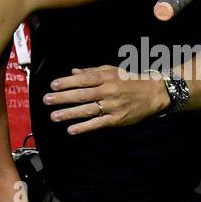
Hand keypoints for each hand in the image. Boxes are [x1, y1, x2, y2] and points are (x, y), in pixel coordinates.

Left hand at [43, 65, 171, 134]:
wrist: (153, 93)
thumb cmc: (130, 81)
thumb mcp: (112, 71)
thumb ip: (92, 71)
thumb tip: (73, 72)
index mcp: (106, 78)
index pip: (83, 79)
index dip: (67, 82)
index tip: (53, 85)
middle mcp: (108, 91)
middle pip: (82, 95)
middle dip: (63, 97)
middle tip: (47, 100)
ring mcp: (112, 106)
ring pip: (87, 110)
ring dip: (69, 113)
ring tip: (54, 116)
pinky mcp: (116, 119)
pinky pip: (98, 123)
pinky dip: (84, 127)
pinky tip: (71, 130)